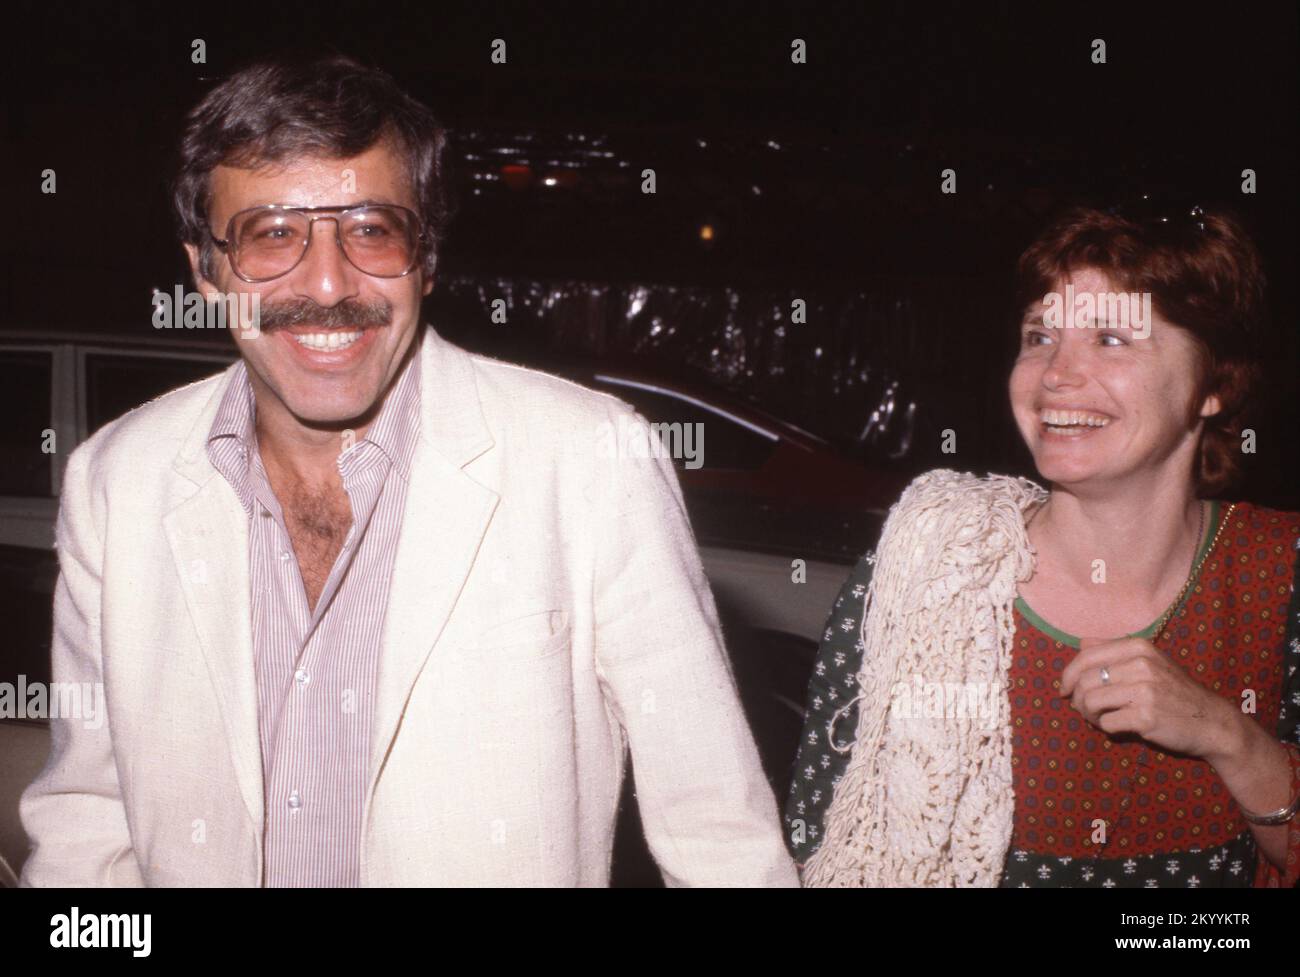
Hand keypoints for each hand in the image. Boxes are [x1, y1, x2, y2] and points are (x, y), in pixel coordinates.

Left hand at [1058, 636, 1245, 762]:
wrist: (1212, 722)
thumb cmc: (1175, 691)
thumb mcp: (1150, 661)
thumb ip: (1115, 650)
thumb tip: (1081, 642)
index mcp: (1138, 647)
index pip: (1085, 656)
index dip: (1068, 675)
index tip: (1064, 689)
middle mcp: (1141, 664)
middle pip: (1085, 681)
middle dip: (1077, 698)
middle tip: (1083, 709)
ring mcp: (1145, 691)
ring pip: (1090, 701)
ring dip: (1089, 715)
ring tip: (1100, 719)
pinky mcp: (1146, 717)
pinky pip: (1107, 722)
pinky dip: (1105, 728)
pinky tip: (1117, 727)